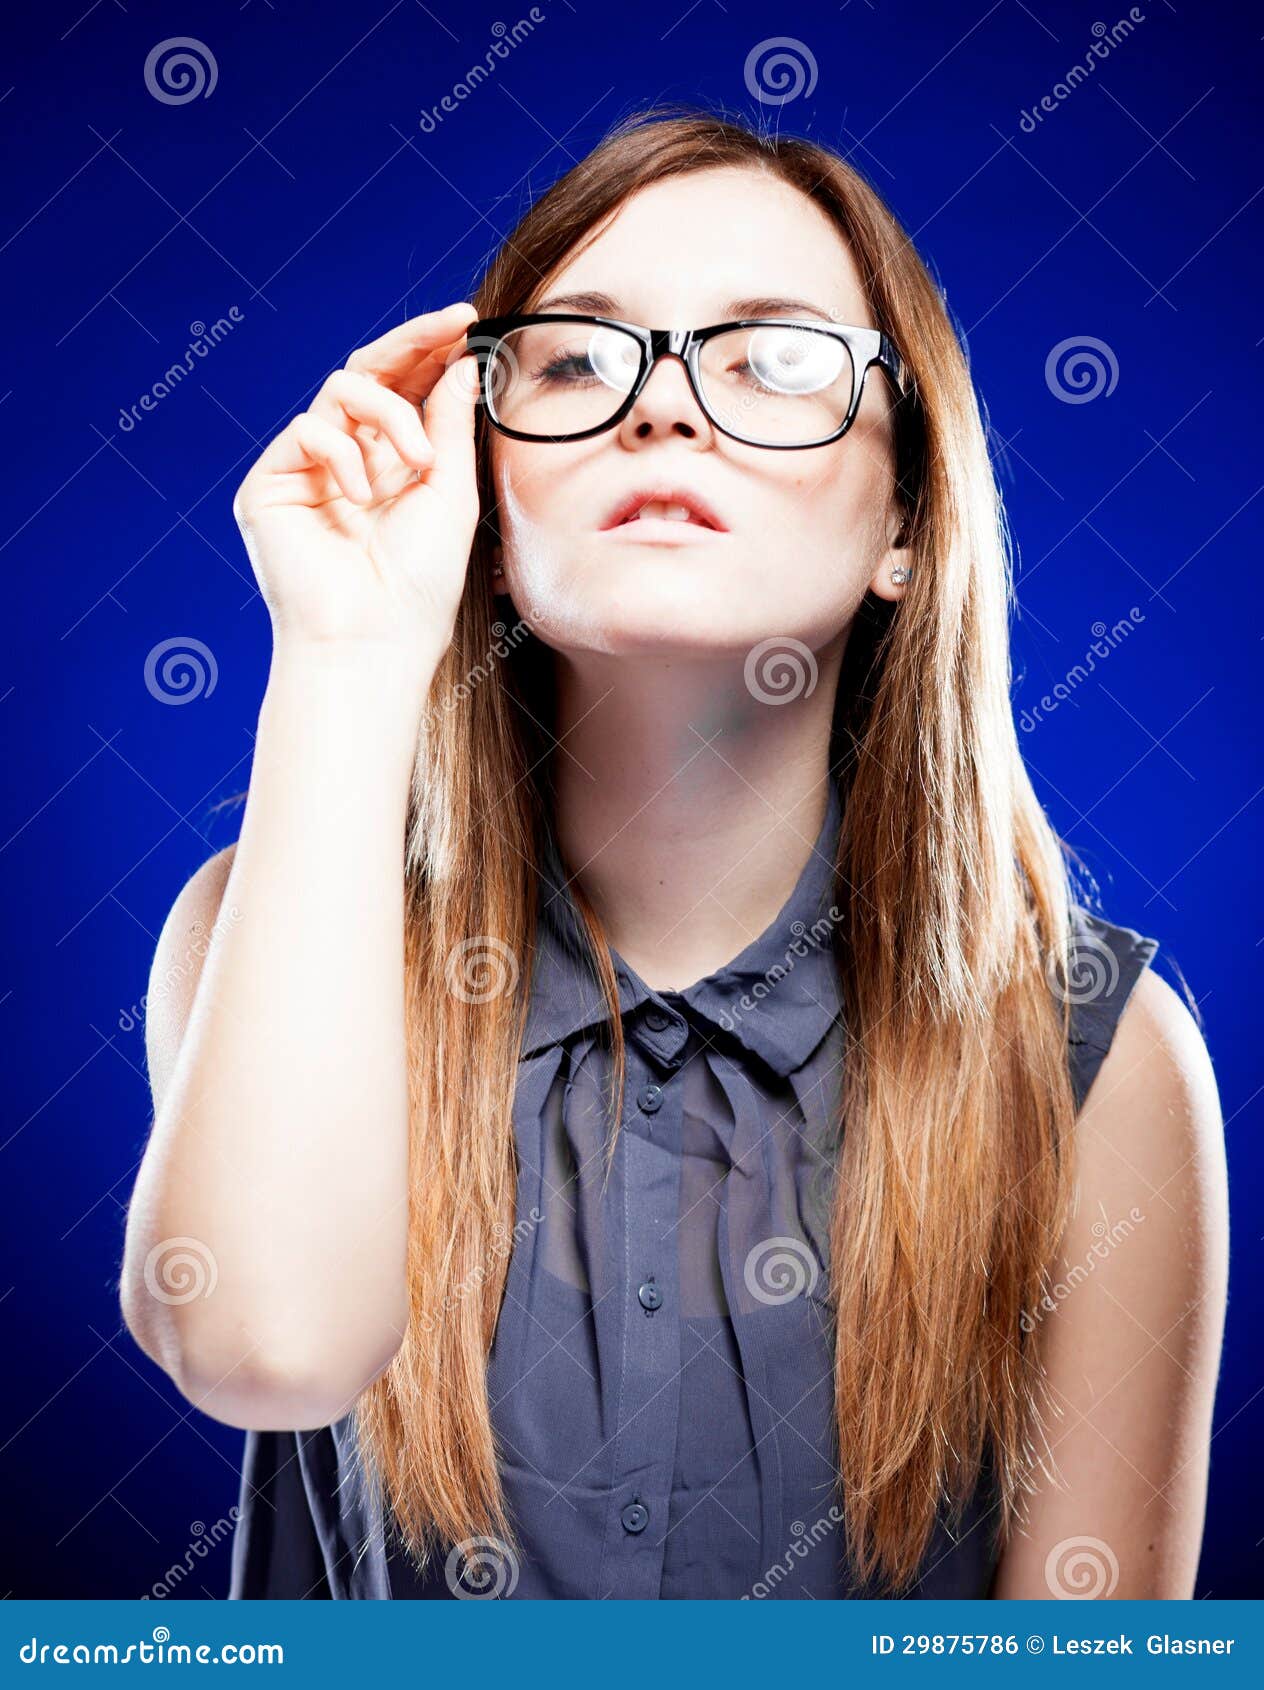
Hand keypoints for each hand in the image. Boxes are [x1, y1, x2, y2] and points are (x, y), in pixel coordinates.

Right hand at [233, 301, 481, 666]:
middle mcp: (350, 462)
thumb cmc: (419, 586)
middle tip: (450, 322)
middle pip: (371, 374)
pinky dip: (343, 453)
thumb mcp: (450, 495)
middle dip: (412, 343)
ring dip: (390, 414)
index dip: (433, 352)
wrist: (373, 641)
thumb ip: (449, 425)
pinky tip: (362, 496)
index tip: (467, 321)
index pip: (407, 389)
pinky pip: (307, 429)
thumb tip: (460, 362)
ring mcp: (307, 471)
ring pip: (342, 391)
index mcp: (394, 466)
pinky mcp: (271, 485)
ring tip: (418, 464)